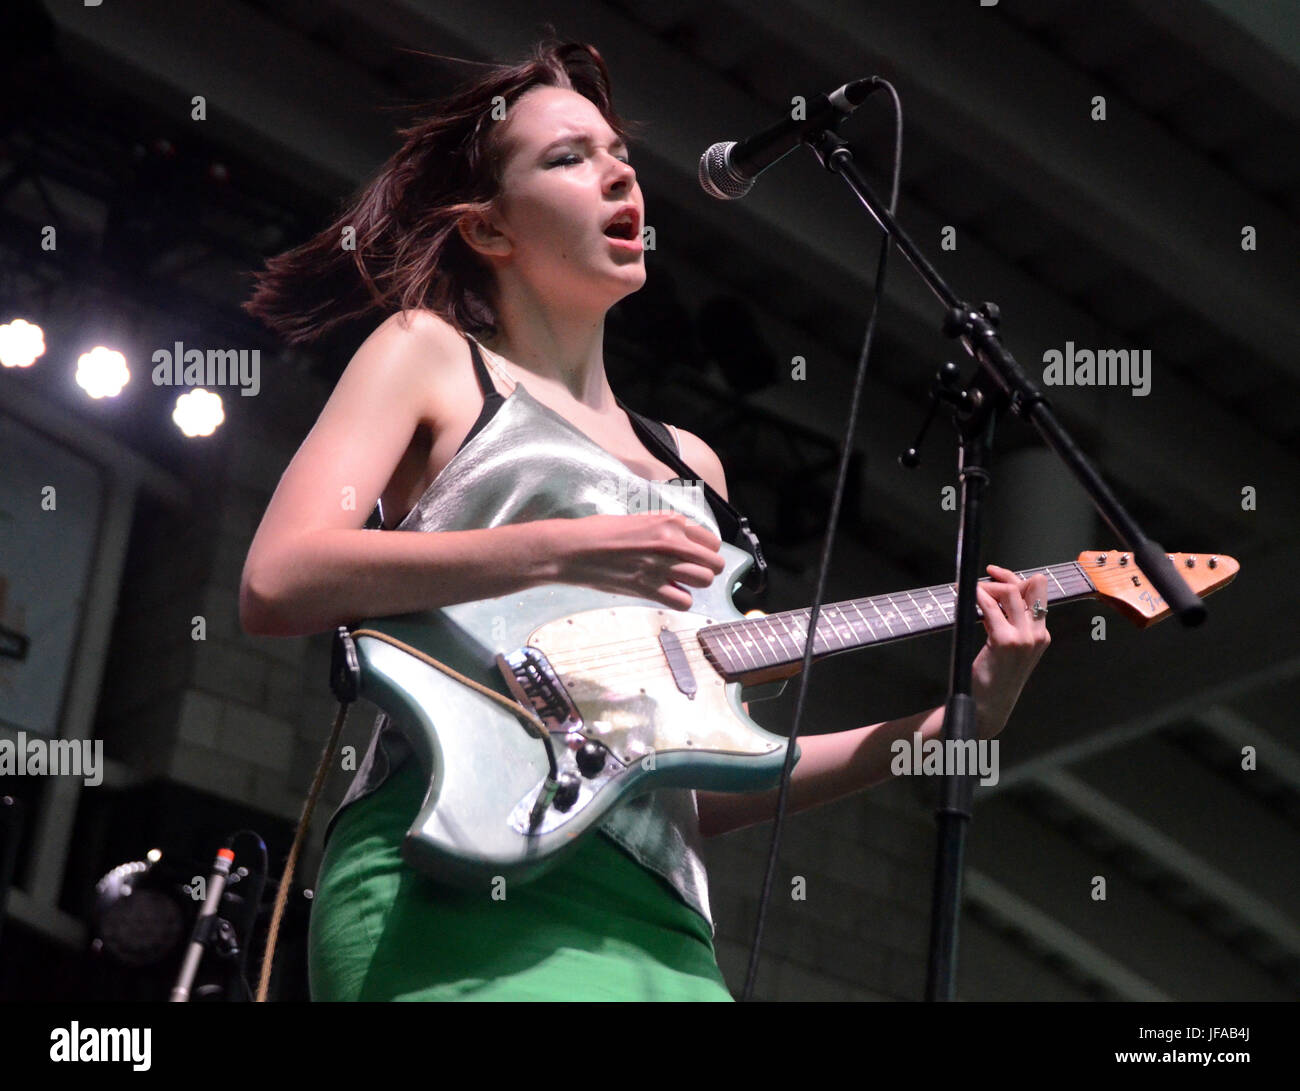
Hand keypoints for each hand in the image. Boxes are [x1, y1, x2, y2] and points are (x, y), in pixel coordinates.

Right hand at [550, 511, 725, 609]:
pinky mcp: (649, 587)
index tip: (694, 556)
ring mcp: (661, 566)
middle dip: (706, 570)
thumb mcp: (639, 519)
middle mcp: (671, 542)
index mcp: (670, 522)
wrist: (574, 549)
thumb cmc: (600, 531)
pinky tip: (667, 593)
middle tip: (690, 572)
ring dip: (694, 585)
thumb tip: (685, 542)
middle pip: (714, 564)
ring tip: (678, 583)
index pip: (712, 541)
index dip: (706, 551)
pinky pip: (684, 601)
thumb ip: (666, 529)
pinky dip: (679, 600)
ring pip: (704, 581)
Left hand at [971, 564, 1051, 737]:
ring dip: (988, 586)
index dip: (1016, 578)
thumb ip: (1009, 623)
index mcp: (1041, 634)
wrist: (989, 705)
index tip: (995, 574)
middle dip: (1005, 577)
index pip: (1038, 592)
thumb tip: (994, 598)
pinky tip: (967, 593)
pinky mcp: (1005, 641)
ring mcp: (1023, 638)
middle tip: (984, 577)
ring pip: (1010, 593)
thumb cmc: (995, 677)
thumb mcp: (1010, 648)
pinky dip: (977, 595)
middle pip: (1030, 586)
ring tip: (970, 589)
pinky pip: (991, 608)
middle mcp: (1037, 634)